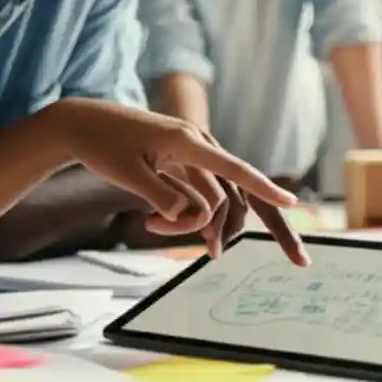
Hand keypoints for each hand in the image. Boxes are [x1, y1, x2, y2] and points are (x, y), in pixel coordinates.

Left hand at [49, 99, 309, 265]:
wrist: (82, 123)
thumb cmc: (103, 144)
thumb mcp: (127, 174)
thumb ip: (161, 197)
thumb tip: (191, 218)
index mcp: (188, 141)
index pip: (236, 169)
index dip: (266, 188)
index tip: (293, 203)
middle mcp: (199, 146)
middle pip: (244, 190)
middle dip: (272, 222)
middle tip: (300, 258)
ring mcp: (192, 156)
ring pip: (215, 200)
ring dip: (193, 224)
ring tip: (149, 228)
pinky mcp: (182, 164)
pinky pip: (198, 196)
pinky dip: (183, 215)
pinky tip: (154, 224)